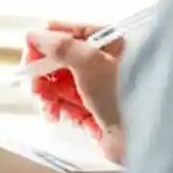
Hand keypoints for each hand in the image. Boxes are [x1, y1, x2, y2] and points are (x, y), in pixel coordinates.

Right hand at [26, 23, 125, 163]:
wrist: (143, 139)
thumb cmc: (123, 96)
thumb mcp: (90, 63)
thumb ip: (60, 46)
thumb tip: (34, 35)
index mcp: (105, 42)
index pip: (64, 33)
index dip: (43, 45)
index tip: (29, 60)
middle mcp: (99, 62)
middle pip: (56, 60)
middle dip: (42, 74)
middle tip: (36, 88)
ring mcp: (94, 87)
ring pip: (56, 83)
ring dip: (46, 95)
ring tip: (47, 107)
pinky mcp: (90, 110)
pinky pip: (63, 103)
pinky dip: (55, 109)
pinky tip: (56, 117)